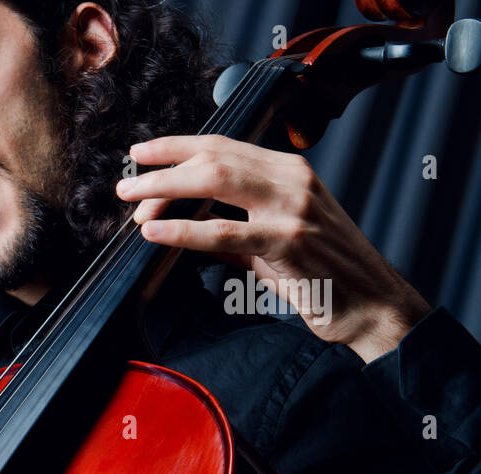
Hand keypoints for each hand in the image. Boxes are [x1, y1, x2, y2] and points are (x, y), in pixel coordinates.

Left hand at [116, 134, 430, 361]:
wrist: (371, 305)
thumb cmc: (321, 276)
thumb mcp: (270, 243)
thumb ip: (230, 230)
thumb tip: (181, 226)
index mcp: (289, 172)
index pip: (223, 146)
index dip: (177, 147)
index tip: (142, 154)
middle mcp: (292, 179)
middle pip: (213, 157)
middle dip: (162, 168)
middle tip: (125, 182)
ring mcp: (293, 207)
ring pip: (215, 182)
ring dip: (165, 191)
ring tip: (132, 205)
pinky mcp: (289, 240)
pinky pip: (224, 231)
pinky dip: (183, 231)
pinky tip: (155, 233)